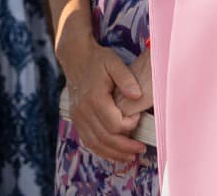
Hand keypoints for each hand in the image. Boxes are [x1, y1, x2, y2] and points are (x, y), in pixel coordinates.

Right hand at [59, 37, 146, 162]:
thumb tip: (137, 95)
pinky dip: (101, 151)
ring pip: (96, 144)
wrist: (76, 59)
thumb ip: (126, 79)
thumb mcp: (114, 63)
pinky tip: (113, 154)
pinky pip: (88, 141)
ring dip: (114, 154)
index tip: (139, 117)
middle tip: (141, 149)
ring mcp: (78, 117)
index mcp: (94, 98)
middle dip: (125, 147)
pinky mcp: (76, 120)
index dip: (130, 125)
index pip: (114, 124)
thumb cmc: (98, 61)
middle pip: (106, 138)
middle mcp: (83, 111)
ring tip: (130, 157)